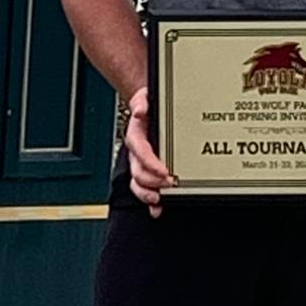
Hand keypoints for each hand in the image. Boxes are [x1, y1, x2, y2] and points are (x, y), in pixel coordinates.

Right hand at [123, 87, 174, 216]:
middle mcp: (137, 153)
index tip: (164, 171)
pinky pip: (145, 189)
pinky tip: (158, 208)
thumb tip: (140, 110)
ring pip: (138, 184)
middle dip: (153, 181)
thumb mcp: (145, 97)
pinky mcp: (149, 171)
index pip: (141, 152)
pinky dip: (149, 202)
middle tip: (169, 184)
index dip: (151, 163)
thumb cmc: (148, 105)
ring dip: (148, 194)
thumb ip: (142, 102)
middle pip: (138, 173)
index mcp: (136, 136)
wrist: (147, 108)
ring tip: (159, 200)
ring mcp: (142, 164)